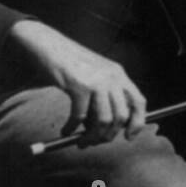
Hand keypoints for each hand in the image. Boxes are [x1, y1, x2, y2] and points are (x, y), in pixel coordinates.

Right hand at [7, 20, 147, 144]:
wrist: (46, 44)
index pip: (139, 102)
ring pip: (103, 120)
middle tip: (95, 142)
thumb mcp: (94, 75)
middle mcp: (112, 77)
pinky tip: (66, 131)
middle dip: (108, 135)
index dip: (137, 122)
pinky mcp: (79, 85)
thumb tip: (104, 129)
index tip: (128, 137)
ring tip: (81, 141)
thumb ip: (103, 96)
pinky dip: (72, 128)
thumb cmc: (68, 63)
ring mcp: (97, 80)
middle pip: (121, 116)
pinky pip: (79, 117)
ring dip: (92, 137)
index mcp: (118, 74)